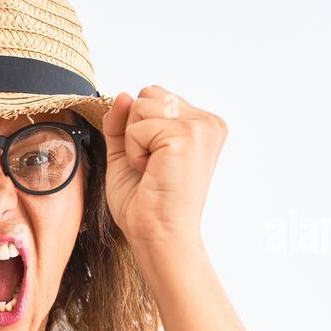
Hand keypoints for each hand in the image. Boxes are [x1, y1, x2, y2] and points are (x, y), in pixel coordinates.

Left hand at [100, 85, 226, 261]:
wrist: (159, 236)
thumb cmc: (147, 206)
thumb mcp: (127, 155)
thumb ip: (122, 124)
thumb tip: (122, 95)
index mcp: (202, 126)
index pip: (154, 97)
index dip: (138, 129)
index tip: (152, 163)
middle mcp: (208, 122)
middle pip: (148, 93)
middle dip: (135, 130)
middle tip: (150, 167)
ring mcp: (200, 126)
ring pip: (141, 104)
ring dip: (134, 141)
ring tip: (151, 169)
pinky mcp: (186, 134)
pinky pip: (136, 126)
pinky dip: (133, 152)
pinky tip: (151, 173)